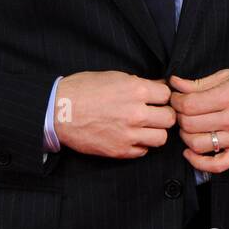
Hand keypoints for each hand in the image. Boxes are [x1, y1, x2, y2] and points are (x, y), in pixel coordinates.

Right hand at [54, 71, 175, 158]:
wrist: (58, 111)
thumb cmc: (83, 90)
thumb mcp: (114, 77)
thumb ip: (139, 83)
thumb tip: (158, 85)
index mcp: (136, 90)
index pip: (167, 95)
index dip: (162, 96)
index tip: (156, 98)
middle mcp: (137, 113)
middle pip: (170, 118)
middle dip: (164, 115)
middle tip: (155, 114)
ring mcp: (129, 134)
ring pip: (162, 138)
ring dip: (156, 132)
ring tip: (146, 127)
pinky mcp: (120, 150)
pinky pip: (143, 151)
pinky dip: (141, 145)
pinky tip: (132, 137)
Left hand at [169, 69, 228, 173]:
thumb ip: (201, 82)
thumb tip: (175, 84)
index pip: (189, 105)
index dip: (176, 101)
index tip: (176, 98)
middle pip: (189, 124)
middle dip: (179, 116)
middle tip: (182, 110)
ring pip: (197, 144)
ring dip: (185, 136)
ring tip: (188, 127)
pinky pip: (216, 165)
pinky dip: (198, 163)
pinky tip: (191, 152)